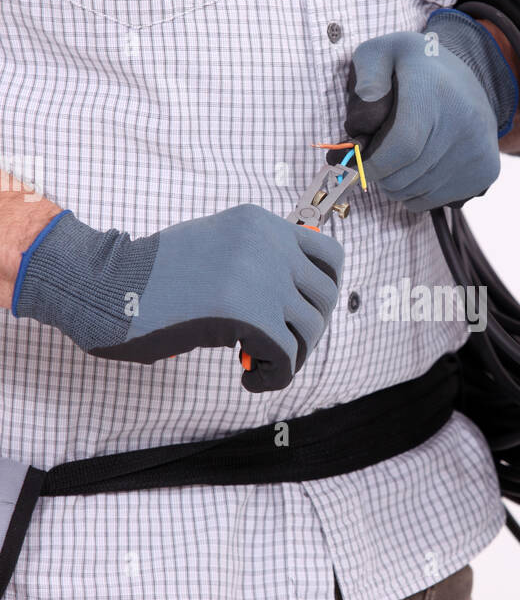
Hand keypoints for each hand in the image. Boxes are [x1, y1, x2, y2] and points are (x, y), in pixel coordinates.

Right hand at [12, 205, 343, 392]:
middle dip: (307, 328)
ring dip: (290, 355)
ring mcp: (261, 278)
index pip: (330, 257)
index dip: (322, 293)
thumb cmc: (154, 275)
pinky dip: (273, 376)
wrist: (108, 285)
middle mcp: (268, 244)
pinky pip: (287, 358)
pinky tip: (248, 377)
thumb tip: (300, 303)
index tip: (298, 313)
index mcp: (261, 222)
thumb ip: (258, 261)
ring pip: (311, 329)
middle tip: (277, 344)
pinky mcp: (249, 316)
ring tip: (258, 362)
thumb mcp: (216, 246)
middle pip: (326, 297)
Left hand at [342, 9, 517, 210]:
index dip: (372, 164)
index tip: (356, 165)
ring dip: (395, 184)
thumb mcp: (383, 51)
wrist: (465, 81)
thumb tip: (366, 106)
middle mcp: (464, 124)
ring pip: (415, 193)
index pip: (401, 147)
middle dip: (379, 174)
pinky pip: (432, 202)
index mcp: (436, 93)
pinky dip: (415, 193)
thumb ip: (367, 72)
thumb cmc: (413, 70)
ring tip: (398, 159)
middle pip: (403, 176)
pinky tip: (418, 168)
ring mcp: (478, 151)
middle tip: (376, 157)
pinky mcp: (485, 171)